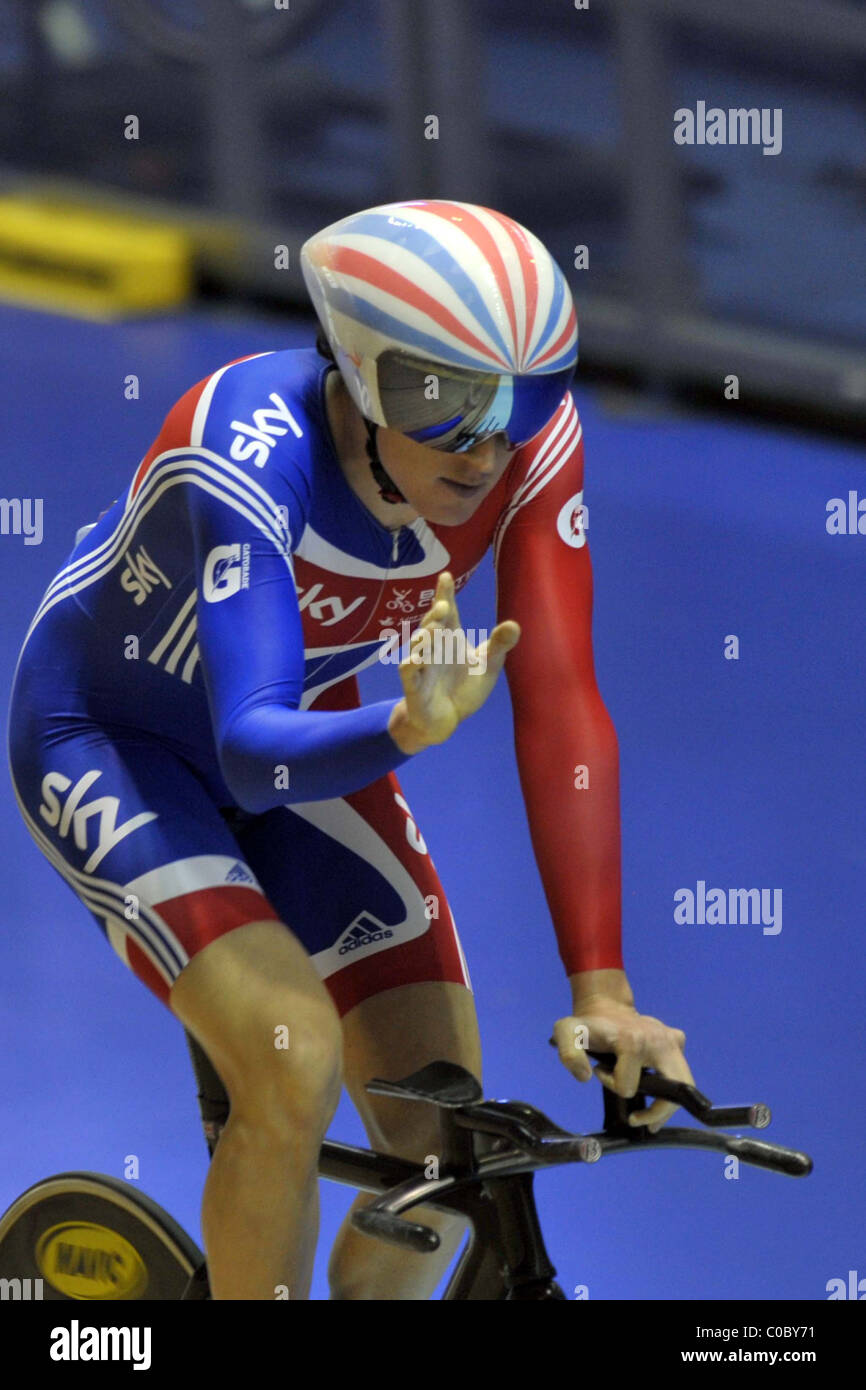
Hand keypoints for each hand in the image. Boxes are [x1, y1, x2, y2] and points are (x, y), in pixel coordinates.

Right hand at [388, 571, 519, 753]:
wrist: (447, 718)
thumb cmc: (464, 687)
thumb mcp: (487, 665)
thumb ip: (499, 645)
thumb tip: (514, 624)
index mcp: (450, 637)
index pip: (446, 611)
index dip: (444, 594)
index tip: (445, 576)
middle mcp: (433, 647)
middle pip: (431, 625)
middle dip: (434, 615)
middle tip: (443, 605)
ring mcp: (422, 665)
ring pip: (418, 646)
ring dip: (425, 637)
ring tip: (435, 630)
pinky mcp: (414, 685)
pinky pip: (408, 671)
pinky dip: (413, 664)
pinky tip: (420, 658)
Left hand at [552, 995, 693, 1131]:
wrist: (607, 1007)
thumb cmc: (587, 1024)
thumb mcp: (566, 1032)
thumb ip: (569, 1053)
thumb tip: (586, 1075)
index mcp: (632, 1041)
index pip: (629, 1086)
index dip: (612, 1085)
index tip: (601, 1072)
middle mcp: (660, 1040)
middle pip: (674, 1090)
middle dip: (658, 1111)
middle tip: (639, 1120)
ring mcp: (673, 1039)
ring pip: (684, 1085)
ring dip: (667, 1106)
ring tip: (649, 1119)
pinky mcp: (678, 1041)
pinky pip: (682, 1074)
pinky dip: (672, 1090)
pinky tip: (657, 1094)